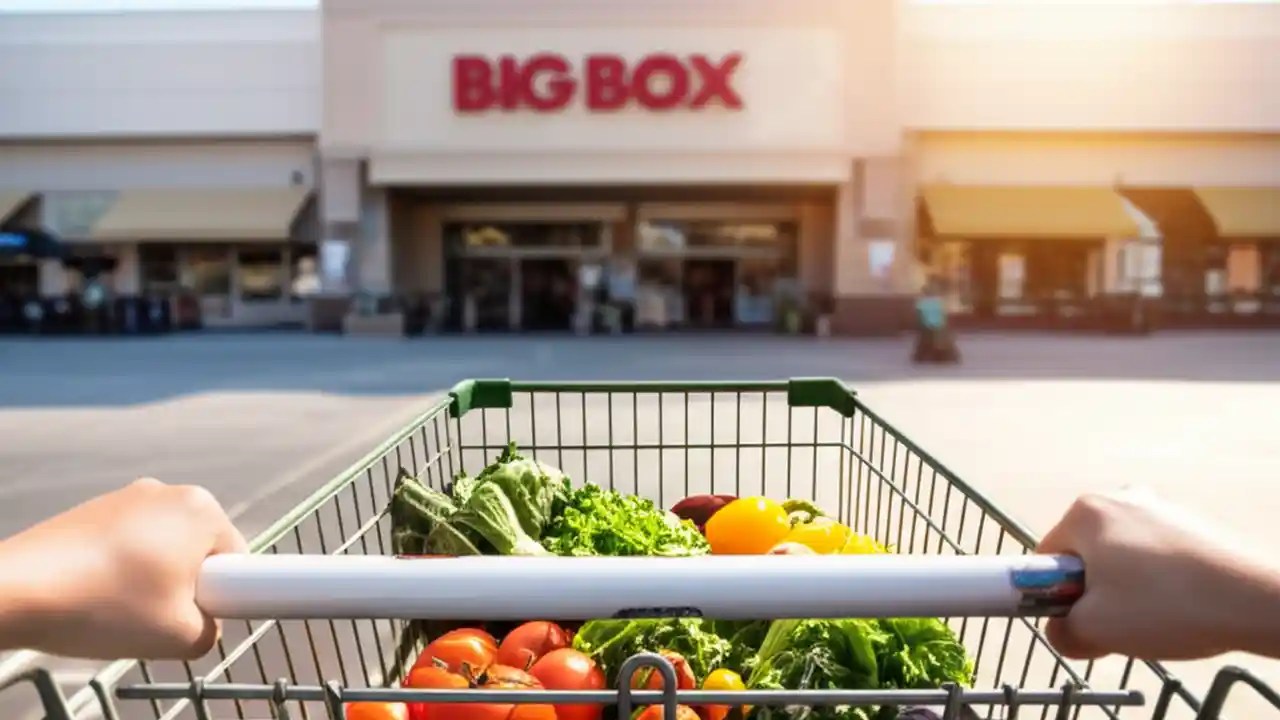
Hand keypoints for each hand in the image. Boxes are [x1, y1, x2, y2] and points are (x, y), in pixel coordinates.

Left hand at [0, 478, 246, 659]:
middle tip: (158, 617)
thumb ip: (212, 631)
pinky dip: (119, 571)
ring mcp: (127, 496)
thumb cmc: (107, 607)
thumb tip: (202, 624)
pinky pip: (127, 545)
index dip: (225, 594)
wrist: (16, 590)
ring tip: (118, 609)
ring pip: (161, 550)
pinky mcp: (93, 509)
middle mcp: (169, 490)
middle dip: (185, 586)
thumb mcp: (182, 637)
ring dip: (150, 580)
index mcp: (203, 508)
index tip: (194, 615)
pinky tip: (94, 596)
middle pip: (199, 551)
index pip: (239, 559)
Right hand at [1038, 488, 1279, 660]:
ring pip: (1122, 557)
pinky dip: (1160, 583)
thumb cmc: (1168, 606)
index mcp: (1086, 512)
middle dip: (1094, 592)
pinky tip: (1180, 607)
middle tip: (1116, 624)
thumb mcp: (1095, 630)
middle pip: (1085, 554)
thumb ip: (1062, 632)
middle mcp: (1121, 497)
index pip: (1045, 557)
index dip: (1053, 594)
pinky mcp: (1193, 523)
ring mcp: (1161, 507)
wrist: (1257, 600)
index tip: (1074, 618)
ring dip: (1128, 589)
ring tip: (1155, 619)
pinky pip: (1157, 556)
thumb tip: (1063, 631)